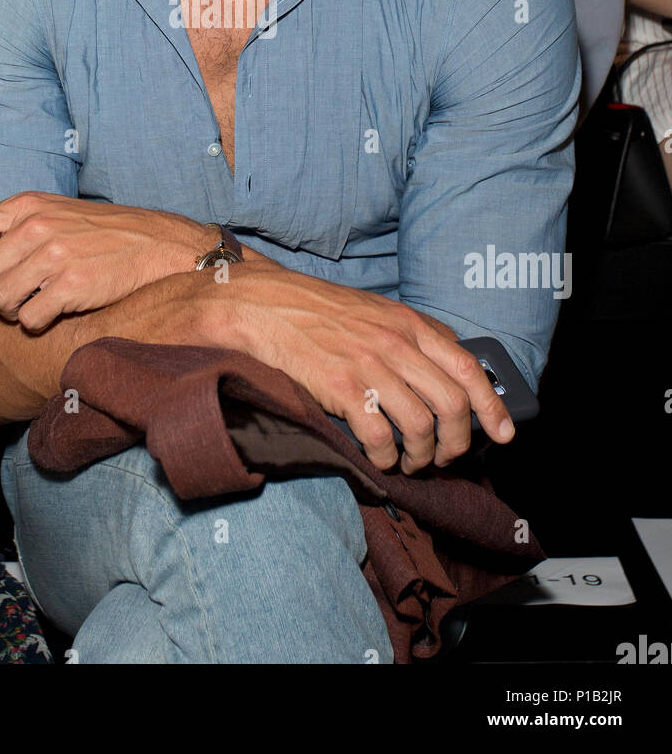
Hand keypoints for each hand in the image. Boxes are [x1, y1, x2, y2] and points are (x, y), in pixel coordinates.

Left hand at [0, 191, 209, 329]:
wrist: (156, 245)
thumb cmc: (103, 233)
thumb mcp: (55, 212)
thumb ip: (15, 228)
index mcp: (26, 205)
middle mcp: (36, 226)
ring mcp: (54, 255)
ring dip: (9, 314)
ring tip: (28, 309)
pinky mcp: (72, 284)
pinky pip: (29, 318)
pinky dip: (35, 325)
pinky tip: (51, 315)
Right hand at [219, 263, 515, 474]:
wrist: (265, 305)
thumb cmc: (320, 311)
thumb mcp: (378, 310)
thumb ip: (415, 334)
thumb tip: (453, 363)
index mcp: (409, 323)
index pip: (467, 368)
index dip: (492, 406)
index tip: (503, 433)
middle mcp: (396, 343)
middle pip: (452, 405)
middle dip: (457, 443)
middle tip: (444, 458)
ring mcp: (369, 365)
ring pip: (421, 426)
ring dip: (421, 456)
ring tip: (410, 462)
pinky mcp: (341, 387)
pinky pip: (381, 438)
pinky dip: (386, 459)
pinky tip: (379, 459)